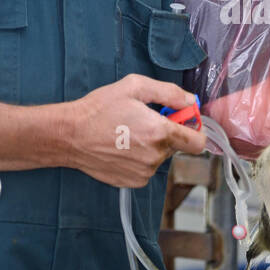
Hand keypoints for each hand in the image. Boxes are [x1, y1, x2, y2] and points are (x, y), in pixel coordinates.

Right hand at [63, 74, 206, 186]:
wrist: (70, 136)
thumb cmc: (99, 109)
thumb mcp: (134, 87)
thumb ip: (169, 93)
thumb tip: (190, 102)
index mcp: (160, 132)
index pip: (198, 142)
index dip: (195, 130)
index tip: (183, 122)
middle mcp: (155, 155)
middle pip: (177, 147)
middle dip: (167, 134)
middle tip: (144, 121)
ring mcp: (144, 171)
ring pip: (160, 157)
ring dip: (151, 146)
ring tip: (127, 134)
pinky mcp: (133, 182)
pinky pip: (146, 169)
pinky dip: (139, 159)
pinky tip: (121, 147)